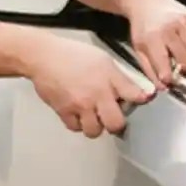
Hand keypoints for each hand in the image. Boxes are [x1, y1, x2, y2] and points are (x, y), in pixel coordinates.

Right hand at [25, 35, 151, 138]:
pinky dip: (78, 123)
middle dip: (116, 122)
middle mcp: (96, 94)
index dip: (140, 100)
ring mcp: (79, 105)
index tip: (140, 100)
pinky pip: (76, 127)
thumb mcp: (103, 60)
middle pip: (115, 124)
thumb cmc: (74, 54)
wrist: (44, 57)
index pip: (133, 96)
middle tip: (112, 115)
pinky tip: (78, 113)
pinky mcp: (64, 111)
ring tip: (93, 115)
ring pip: (95, 131)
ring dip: (96, 126)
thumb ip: (120, 78)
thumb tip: (140, 93)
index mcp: (108, 78)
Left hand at [124, 0, 185, 90]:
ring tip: (184, 62)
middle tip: (180, 72)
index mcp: (153, 36)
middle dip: (184, 71)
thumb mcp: (139, 49)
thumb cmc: (143, 28)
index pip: (165, 64)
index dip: (168, 77)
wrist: (148, 2)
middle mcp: (172, 27)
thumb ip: (150, 70)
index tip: (169, 81)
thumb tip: (162, 87)